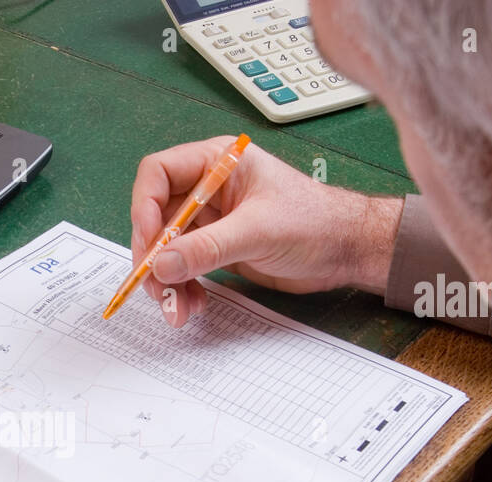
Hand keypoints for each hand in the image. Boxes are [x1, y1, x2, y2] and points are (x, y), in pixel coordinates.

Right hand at [130, 136, 403, 326]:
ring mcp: (210, 220)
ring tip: (176, 309)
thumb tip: (161, 264)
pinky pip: (184, 268)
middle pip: (155, 217)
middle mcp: (207, 189)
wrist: (347, 251)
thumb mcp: (258, 232)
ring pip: (166, 249)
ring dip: (166, 281)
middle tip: (155, 287)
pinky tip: (193, 306)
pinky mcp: (216, 248)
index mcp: (216, 163)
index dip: (144, 207)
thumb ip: (207, 247)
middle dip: (153, 256)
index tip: (148, 243)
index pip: (158, 174)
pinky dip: (182, 289)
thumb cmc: (315, 222)